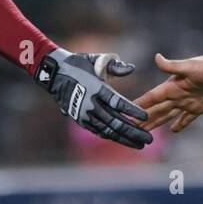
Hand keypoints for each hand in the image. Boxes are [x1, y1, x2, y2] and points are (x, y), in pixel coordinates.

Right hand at [38, 48, 152, 148]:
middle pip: (115, 121)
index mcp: (96, 88)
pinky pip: (99, 131)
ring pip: (108, 130)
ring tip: (140, 144)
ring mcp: (84, 114)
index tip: (145, 115)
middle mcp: (90, 104)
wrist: (54, 74)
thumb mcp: (96, 60)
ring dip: (125, 138)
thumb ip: (115, 65)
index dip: (131, 109)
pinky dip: (112, 136)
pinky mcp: (81, 120)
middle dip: (133, 131)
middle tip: (149, 138)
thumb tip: (131, 69)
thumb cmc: (79, 64)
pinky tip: (124, 141)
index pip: (117, 102)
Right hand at [134, 54, 202, 132]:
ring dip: (155, 123)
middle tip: (129, 128)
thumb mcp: (191, 66)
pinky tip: (172, 131)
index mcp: (172, 87)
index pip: (151, 98)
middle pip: (156, 110)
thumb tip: (157, 58)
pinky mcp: (198, 108)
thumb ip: (173, 66)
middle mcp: (176, 96)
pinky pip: (186, 119)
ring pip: (167, 116)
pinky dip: (179, 125)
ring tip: (143, 132)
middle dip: (142, 119)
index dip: (139, 105)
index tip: (125, 112)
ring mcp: (186, 102)